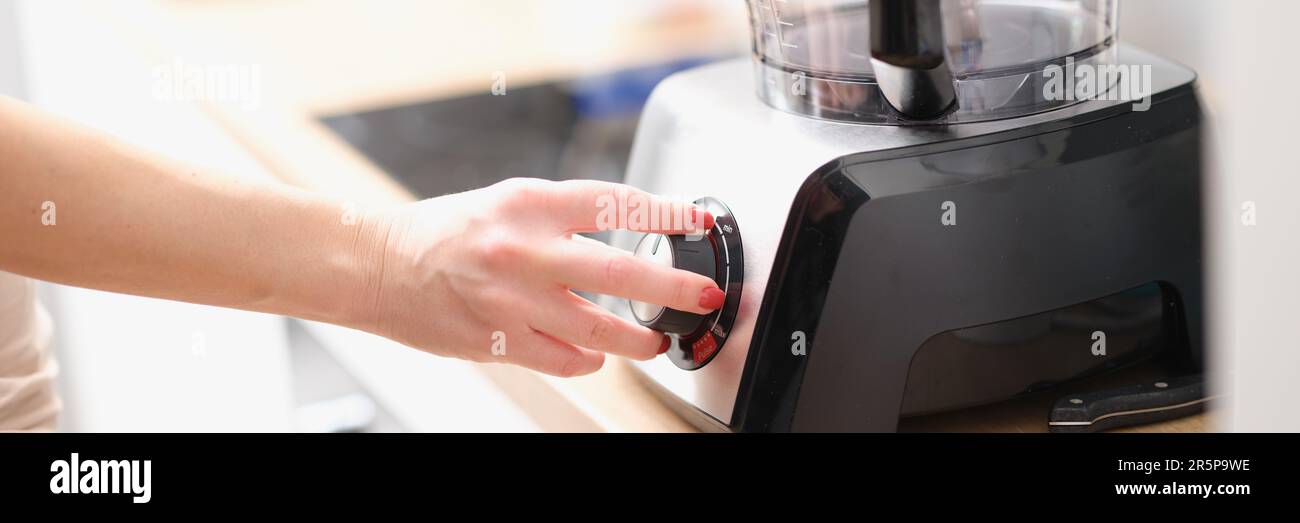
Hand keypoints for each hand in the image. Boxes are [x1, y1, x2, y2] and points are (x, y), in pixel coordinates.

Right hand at [364, 178, 722, 376]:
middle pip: (620, 271)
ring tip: (654, 342)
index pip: (614, 201)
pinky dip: (589, 360)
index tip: (697, 221)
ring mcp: (511, 298)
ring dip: (636, 340)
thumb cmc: (443, 232)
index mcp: (529, 202)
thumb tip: (629, 229)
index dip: (665, 211)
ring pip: (597, 328)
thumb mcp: (507, 202)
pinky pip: (564, 360)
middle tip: (705, 295)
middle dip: (674, 287)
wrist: (375, 264)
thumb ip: (564, 216)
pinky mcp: (497, 339)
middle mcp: (523, 248)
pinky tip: (594, 354)